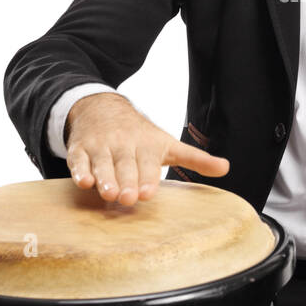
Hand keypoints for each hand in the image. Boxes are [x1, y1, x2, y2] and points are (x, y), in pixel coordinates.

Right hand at [64, 93, 229, 204]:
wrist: (102, 107)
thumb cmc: (141, 134)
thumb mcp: (168, 144)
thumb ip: (195, 158)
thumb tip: (226, 168)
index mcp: (147, 145)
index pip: (148, 164)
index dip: (148, 178)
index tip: (149, 193)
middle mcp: (124, 144)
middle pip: (125, 165)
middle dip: (127, 182)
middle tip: (128, 198)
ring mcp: (101, 146)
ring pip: (102, 163)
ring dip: (104, 178)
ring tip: (107, 193)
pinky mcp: (81, 149)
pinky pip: (79, 160)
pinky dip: (80, 170)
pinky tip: (83, 182)